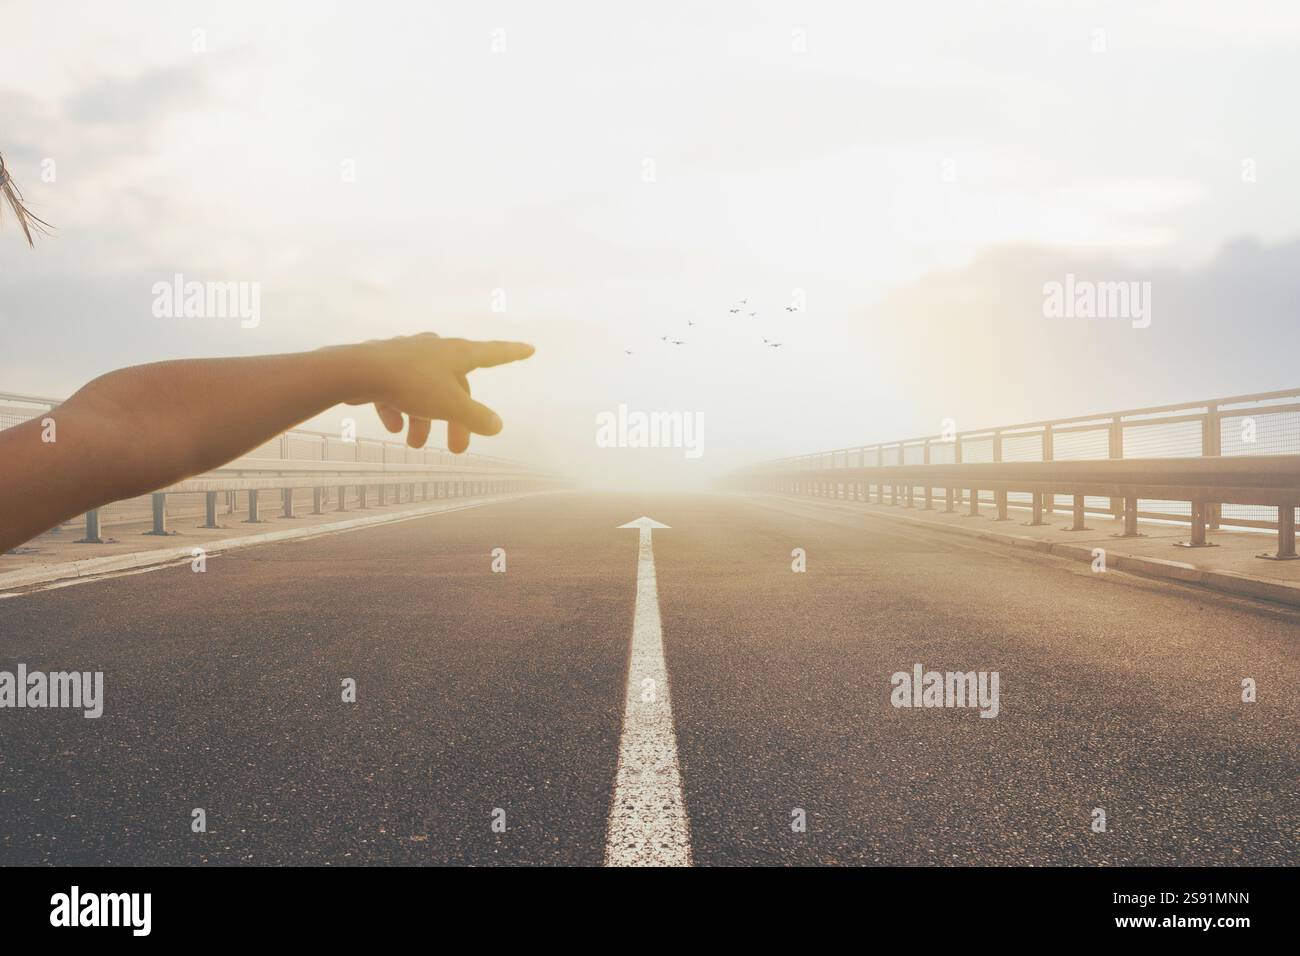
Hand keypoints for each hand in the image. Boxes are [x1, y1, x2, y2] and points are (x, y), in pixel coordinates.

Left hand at [347, 334, 534, 452]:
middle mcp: (435, 349)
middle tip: (456, 451)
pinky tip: (394, 427)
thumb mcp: (450, 406)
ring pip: (425, 392)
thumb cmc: (411, 384)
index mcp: (457, 353)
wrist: (356, 372)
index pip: (494, 353)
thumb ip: (477, 417)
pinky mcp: (383, 365)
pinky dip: (400, 410)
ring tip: (414, 445)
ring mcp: (408, 355)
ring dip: (424, 421)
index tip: (530, 349)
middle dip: (456, 420)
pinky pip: (398, 390)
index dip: (513, 353)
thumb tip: (497, 425)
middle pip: (456, 387)